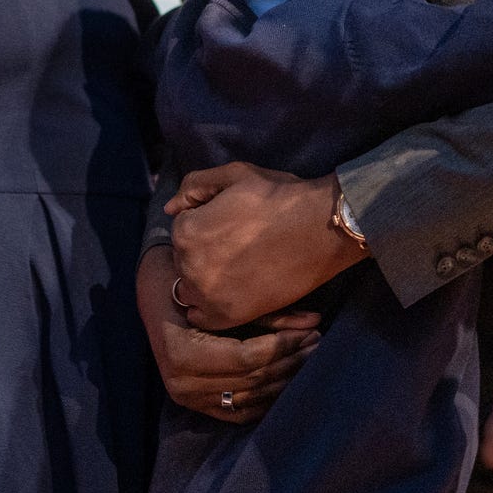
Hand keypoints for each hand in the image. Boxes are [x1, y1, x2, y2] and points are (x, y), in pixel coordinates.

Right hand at [137, 245, 320, 423]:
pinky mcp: (195, 406)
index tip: (312, 332)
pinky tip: (288, 382)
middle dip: (290, 361)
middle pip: (250, 379)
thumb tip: (314, 322)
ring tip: (309, 357)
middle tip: (317, 342)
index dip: (283, 347)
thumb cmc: (187, 287)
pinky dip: (267, 400)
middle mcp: (182, 384)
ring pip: (250, 398)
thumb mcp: (222, 296)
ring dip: (284, 380)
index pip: (246, 357)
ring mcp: (188, 399)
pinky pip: (239, 412)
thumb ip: (268, 313)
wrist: (154, 298)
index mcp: (182, 354)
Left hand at [166, 163, 364, 329]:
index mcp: (186, 230)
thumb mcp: (234, 175)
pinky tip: (230, 292)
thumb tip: (171, 208)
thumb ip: (194, 186)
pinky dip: (210, 307)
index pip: (182, 230)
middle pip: (184, 261)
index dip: (205, 224)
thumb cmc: (279, 198)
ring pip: (191, 288)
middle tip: (237, 246)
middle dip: (203, 253)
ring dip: (205, 280)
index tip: (231, 224)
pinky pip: (202, 317)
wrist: (321, 229)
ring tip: (237, 268)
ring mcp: (208, 294)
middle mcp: (190, 265)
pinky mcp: (229, 316)